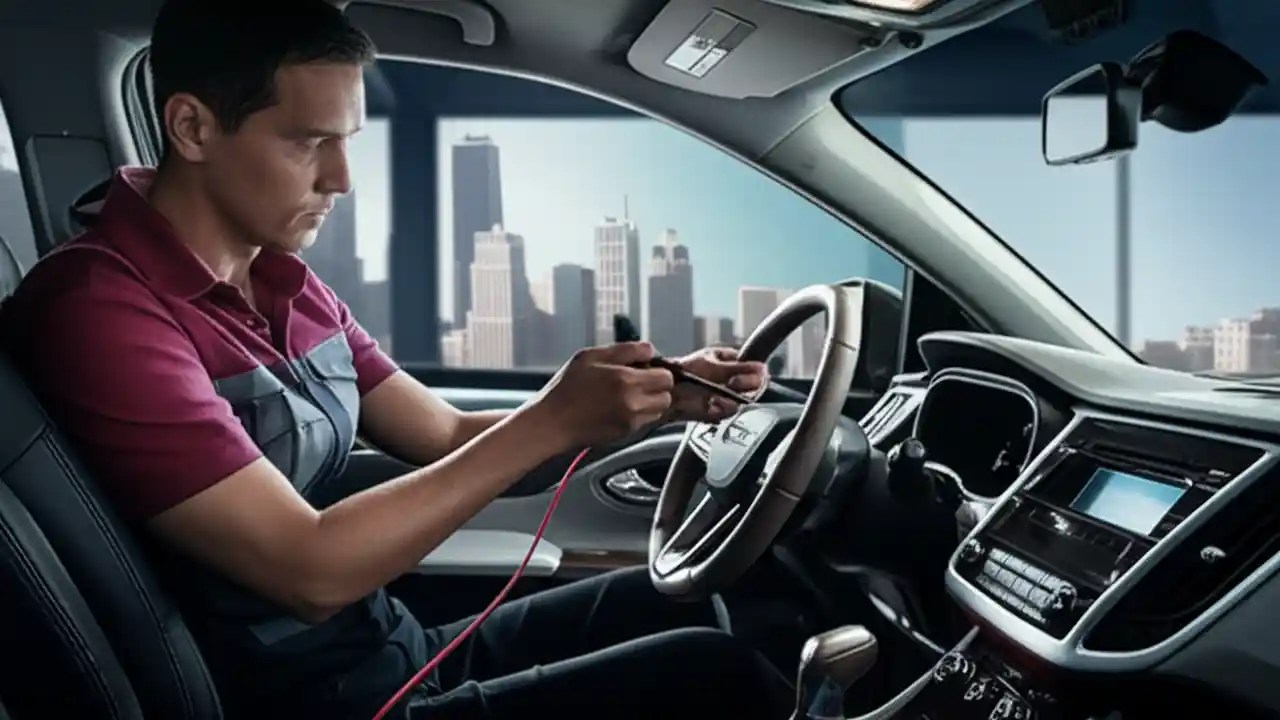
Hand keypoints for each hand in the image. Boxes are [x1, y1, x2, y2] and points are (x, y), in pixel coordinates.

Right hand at [534, 341, 674, 447]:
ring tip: (628, 396)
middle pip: (667, 395)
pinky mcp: (626, 434)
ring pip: (658, 410)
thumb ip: (626, 350)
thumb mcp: (591, 356)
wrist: (552, 422)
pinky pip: (645, 421)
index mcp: (626, 379)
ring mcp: (631, 421)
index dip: (656, 370)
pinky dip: (638, 414)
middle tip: (638, 383)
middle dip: (657, 388)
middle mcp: (633, 402)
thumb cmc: (567, 386)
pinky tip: (618, 409)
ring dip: (650, 402)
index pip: (666, 376)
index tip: (643, 369)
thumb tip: (651, 351)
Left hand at [666, 346, 768, 422]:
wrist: (667, 391)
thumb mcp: (712, 365)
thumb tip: (762, 369)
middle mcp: (732, 378)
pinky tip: (711, 404)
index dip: (756, 373)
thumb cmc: (685, 371)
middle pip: (754, 386)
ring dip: (730, 399)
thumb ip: (738, 369)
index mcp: (731, 361)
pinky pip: (729, 411)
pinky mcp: (720, 409)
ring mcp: (727, 394)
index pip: (755, 367)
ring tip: (715, 396)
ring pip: (743, 400)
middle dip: (744, 386)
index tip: (753, 375)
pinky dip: (721, 409)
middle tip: (731, 383)